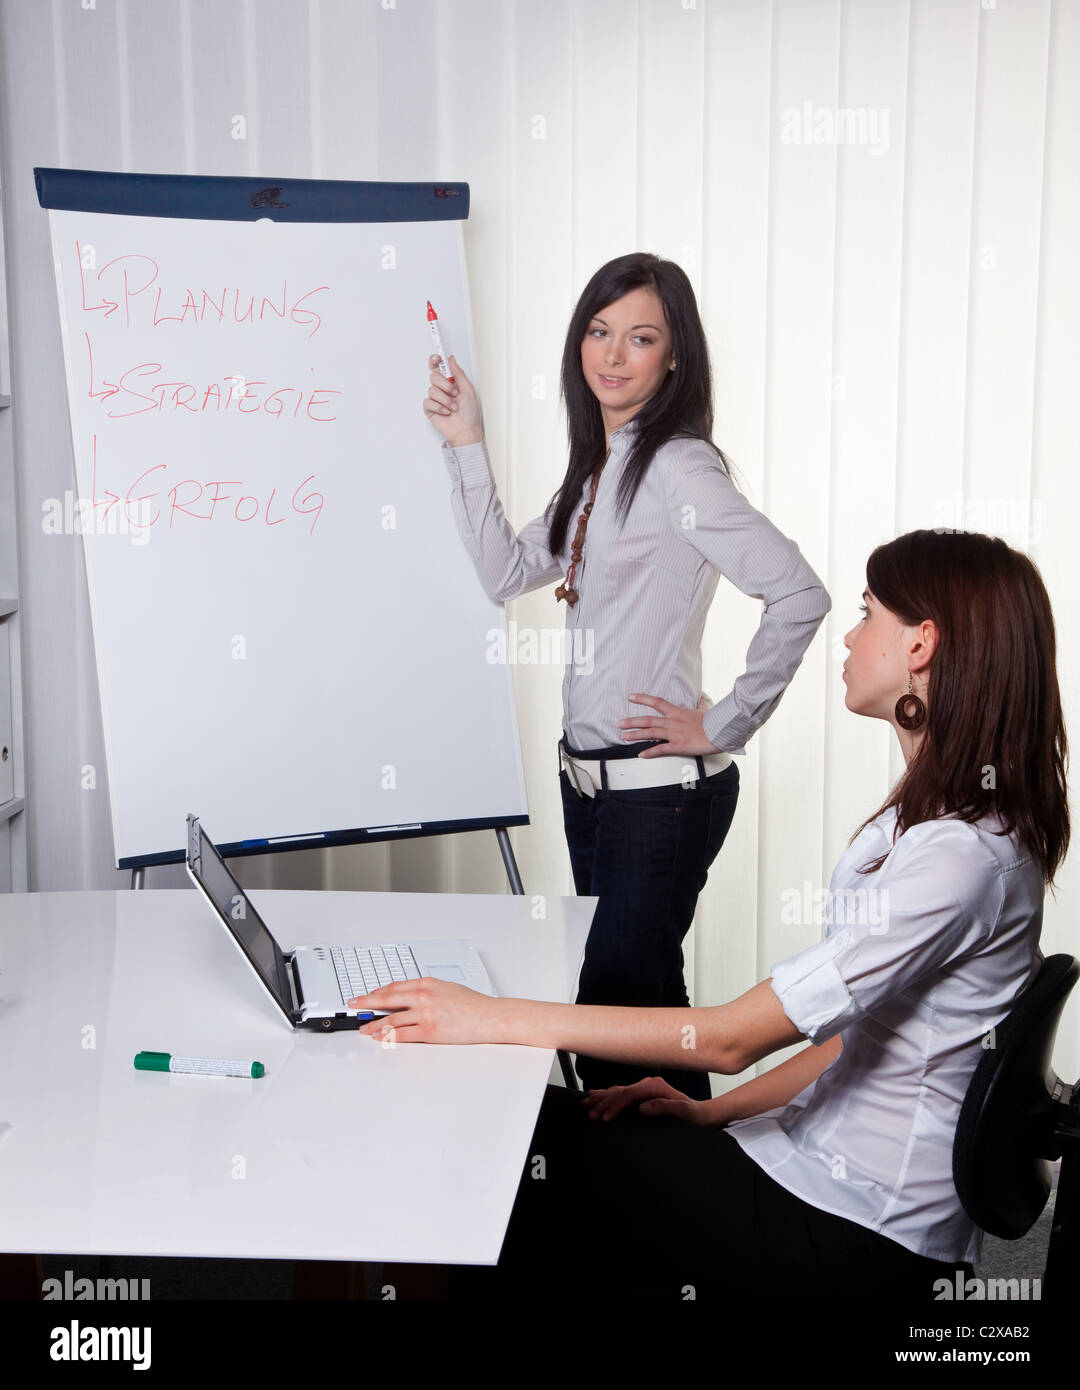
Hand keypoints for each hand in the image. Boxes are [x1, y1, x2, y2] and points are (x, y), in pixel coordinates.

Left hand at [348, 976, 505, 1044]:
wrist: (490, 1016)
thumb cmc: (473, 1004)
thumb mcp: (447, 988)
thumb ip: (426, 991)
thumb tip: (408, 997)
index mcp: (427, 983)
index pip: (394, 987)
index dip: (376, 992)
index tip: (365, 996)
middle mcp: (424, 996)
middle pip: (387, 999)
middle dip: (366, 1003)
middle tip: (353, 1006)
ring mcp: (425, 1014)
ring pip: (391, 1019)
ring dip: (375, 1025)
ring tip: (365, 1029)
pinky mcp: (429, 1031)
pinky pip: (402, 1035)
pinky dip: (388, 1036)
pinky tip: (381, 1037)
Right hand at [422, 353, 484, 447]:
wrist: (466, 430)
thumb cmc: (470, 413)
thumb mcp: (468, 389)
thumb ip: (458, 373)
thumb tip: (451, 359)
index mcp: (451, 382)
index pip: (439, 367)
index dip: (435, 360)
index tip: (437, 357)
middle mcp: (442, 389)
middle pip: (433, 376)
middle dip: (445, 385)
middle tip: (454, 392)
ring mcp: (435, 399)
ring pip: (432, 390)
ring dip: (445, 399)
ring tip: (453, 407)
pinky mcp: (430, 409)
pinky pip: (428, 402)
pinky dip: (439, 407)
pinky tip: (446, 412)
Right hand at [582, 1076, 706, 1123]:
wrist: (699, 1114)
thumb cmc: (692, 1115)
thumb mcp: (683, 1111)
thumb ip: (665, 1107)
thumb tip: (643, 1107)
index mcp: (654, 1086)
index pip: (628, 1094)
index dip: (615, 1106)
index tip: (605, 1119)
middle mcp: (647, 1084)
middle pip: (619, 1091)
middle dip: (603, 1103)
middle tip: (590, 1115)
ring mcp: (643, 1088)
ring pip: (616, 1091)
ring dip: (600, 1098)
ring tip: (585, 1105)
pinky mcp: (641, 1094)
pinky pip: (619, 1092)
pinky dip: (606, 1094)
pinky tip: (594, 1095)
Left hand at [618, 694, 720, 756]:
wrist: (720, 731)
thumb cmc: (713, 721)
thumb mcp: (705, 709)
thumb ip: (700, 702)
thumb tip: (702, 696)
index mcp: (677, 711)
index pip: (656, 702)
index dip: (642, 699)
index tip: (630, 697)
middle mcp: (672, 722)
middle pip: (647, 720)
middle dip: (632, 722)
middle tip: (619, 724)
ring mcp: (674, 734)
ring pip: (650, 733)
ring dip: (635, 735)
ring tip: (623, 737)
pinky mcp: (678, 745)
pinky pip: (661, 749)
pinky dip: (650, 752)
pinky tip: (641, 755)